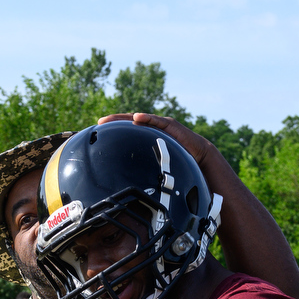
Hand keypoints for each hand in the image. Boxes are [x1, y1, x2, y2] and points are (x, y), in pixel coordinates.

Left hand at [98, 112, 212, 165]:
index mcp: (147, 135)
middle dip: (114, 120)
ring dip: (125, 118)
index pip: (127, 130)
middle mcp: (151, 127)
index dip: (115, 129)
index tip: (100, 131)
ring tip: (112, 119)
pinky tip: (137, 118)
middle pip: (129, 121)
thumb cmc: (178, 158)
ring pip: (140, 119)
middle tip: (100, 122)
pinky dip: (147, 119)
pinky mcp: (170, 125)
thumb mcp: (158, 162)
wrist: (198, 154)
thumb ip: (146, 166)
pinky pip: (156, 121)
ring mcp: (160, 124)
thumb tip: (133, 180)